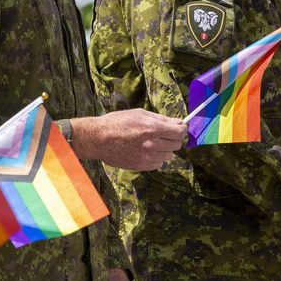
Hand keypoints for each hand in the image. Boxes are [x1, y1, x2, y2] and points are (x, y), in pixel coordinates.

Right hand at [71, 109, 185, 170]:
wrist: (98, 138)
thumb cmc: (117, 122)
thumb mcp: (139, 114)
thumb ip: (161, 119)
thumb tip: (178, 122)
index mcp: (152, 128)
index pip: (179, 132)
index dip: (182, 129)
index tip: (179, 127)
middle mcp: (152, 144)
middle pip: (176, 145)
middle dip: (174, 138)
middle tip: (165, 134)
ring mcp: (146, 157)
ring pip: (169, 156)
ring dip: (165, 149)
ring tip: (153, 142)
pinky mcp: (141, 166)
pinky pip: (158, 164)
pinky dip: (157, 158)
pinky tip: (147, 151)